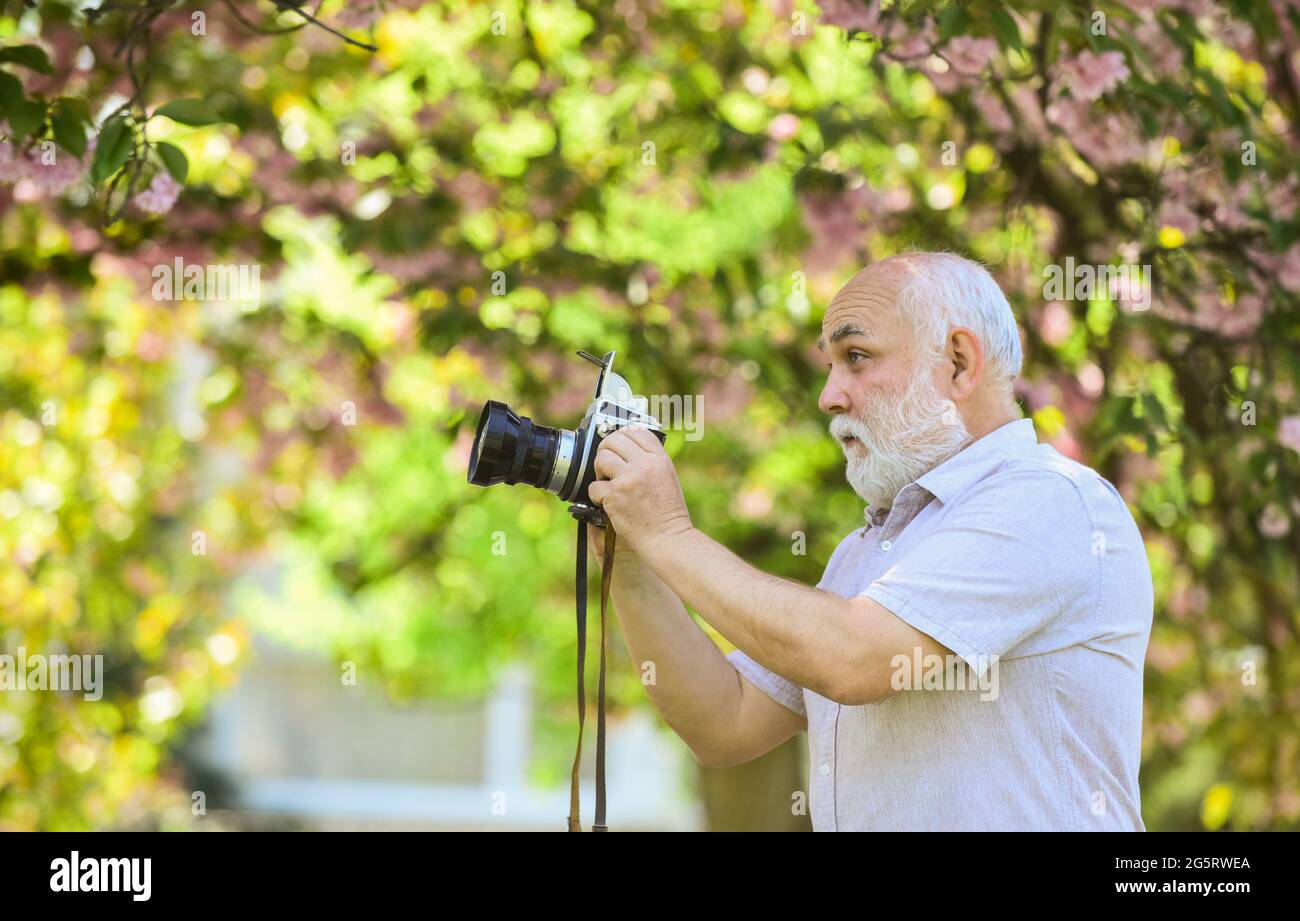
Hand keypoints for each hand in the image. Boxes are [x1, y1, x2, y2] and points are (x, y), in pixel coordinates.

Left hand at [587, 427, 693, 554]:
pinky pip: (594, 486)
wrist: (668, 538)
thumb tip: (629, 449)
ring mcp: (629, 479)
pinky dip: (596, 496)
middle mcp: (645, 465)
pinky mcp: (615, 495)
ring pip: (601, 459)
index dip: (623, 435)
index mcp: (660, 459)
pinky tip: (607, 503)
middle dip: (606, 451)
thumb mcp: (668, 478)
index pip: (636, 431)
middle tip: (608, 465)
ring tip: (608, 483)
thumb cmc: (668, 513)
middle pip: (614, 440)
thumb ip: (651, 461)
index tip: (618, 446)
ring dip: (600, 472)